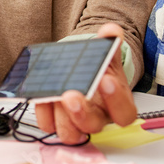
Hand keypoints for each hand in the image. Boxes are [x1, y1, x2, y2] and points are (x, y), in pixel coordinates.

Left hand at [34, 23, 136, 144]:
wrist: (80, 71)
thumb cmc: (98, 68)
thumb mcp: (107, 53)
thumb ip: (110, 42)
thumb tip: (111, 31)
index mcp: (118, 105)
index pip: (124, 113)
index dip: (116, 100)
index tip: (106, 80)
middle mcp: (98, 118)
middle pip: (93, 126)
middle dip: (81, 112)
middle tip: (71, 94)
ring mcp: (76, 123)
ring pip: (70, 133)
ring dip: (60, 116)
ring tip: (55, 95)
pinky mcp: (56, 122)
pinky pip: (47, 124)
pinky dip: (42, 110)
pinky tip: (39, 94)